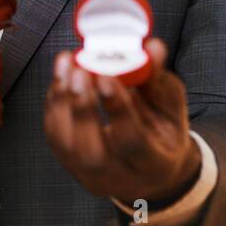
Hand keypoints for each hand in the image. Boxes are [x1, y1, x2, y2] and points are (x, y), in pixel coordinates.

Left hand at [44, 39, 200, 208]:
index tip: (105, 75)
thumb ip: (156, 79)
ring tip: (66, 66)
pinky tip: (61, 78)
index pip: (132, 141)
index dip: (117, 108)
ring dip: (62, 101)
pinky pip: (55, 136)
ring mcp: (91, 176)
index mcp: (154, 164)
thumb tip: (150, 46)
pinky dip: (55, 105)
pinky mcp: (71, 166)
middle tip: (80, 70)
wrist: (151, 170)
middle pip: (93, 151)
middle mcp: (120, 178)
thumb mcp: (170, 106)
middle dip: (82, 108)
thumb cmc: (163, 130)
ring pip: (67, 145)